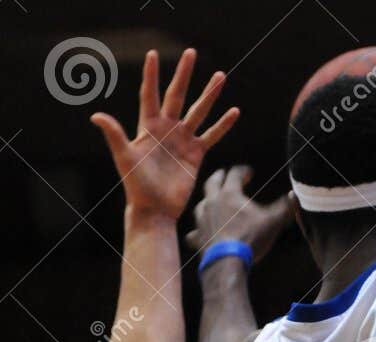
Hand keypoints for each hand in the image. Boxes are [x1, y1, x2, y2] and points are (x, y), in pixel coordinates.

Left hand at [91, 48, 239, 221]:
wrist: (155, 209)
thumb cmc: (136, 185)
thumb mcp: (124, 157)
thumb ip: (114, 134)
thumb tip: (96, 115)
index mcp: (148, 126)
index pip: (150, 94)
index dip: (151, 75)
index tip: (153, 54)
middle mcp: (167, 129)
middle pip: (177, 95)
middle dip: (184, 74)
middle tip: (191, 53)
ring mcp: (182, 141)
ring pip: (198, 111)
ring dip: (209, 94)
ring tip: (220, 76)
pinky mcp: (196, 155)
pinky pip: (212, 135)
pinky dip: (223, 125)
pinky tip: (234, 111)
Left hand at [187, 165, 294, 262]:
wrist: (226, 261)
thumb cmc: (249, 238)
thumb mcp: (272, 222)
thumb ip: (284, 208)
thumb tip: (295, 196)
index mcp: (229, 194)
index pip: (235, 174)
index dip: (243, 171)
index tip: (249, 172)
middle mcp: (212, 202)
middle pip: (212, 182)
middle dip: (220, 176)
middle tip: (224, 175)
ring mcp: (202, 220)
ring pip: (201, 204)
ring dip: (207, 201)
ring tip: (212, 202)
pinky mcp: (198, 238)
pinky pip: (193, 233)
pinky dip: (197, 232)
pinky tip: (200, 233)